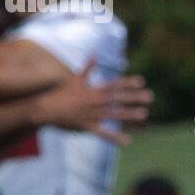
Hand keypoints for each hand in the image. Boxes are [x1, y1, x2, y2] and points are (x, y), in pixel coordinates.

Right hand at [33, 62, 153, 144]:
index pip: (113, 85)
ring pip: (113, 114)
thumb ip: (88, 67)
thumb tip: (94, 53)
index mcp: (93, 90)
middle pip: (117, 98)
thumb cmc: (60, 93)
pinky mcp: (86, 127)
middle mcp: (94, 101)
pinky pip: (103, 133)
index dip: (127, 83)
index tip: (141, 81)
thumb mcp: (74, 78)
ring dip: (129, 114)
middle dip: (134, 97)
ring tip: (144, 114)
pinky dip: (115, 138)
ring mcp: (91, 114)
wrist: (44, 108)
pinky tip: (127, 141)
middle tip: (150, 97)